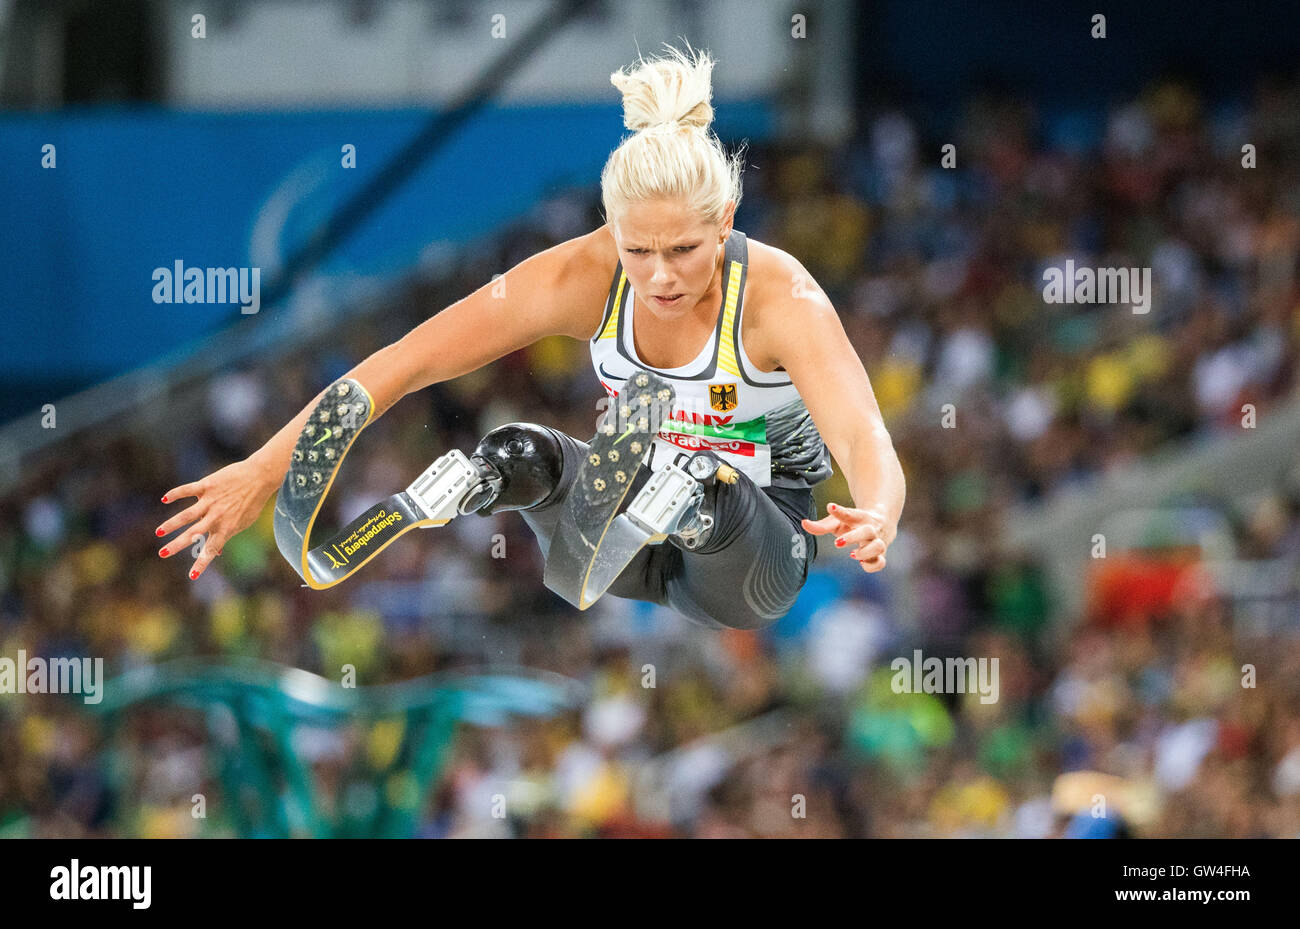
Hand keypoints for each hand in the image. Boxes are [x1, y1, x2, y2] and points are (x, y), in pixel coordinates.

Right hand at [155, 458, 276, 579]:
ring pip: (187, 515)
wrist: (259, 477)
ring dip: (172, 523)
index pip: (211, 550)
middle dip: (177, 545)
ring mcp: (211, 501)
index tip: (191, 576)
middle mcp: (216, 517)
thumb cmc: (251, 502)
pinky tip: (164, 499)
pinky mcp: (207, 485)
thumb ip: (227, 535)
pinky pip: (188, 490)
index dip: (202, 563)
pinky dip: (176, 494)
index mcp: (225, 528)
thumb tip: (217, 552)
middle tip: (162, 553)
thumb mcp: (243, 522)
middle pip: (193, 534)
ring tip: (159, 532)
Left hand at [801, 502, 893, 572]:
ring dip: (866, 552)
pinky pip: (881, 562)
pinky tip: (861, 564)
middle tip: (837, 543)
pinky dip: (872, 565)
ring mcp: (877, 542)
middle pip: (868, 531)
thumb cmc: (852, 524)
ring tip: (852, 554)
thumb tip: (803, 523)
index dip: (840, 511)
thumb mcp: (837, 522)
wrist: (881, 524)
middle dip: (853, 537)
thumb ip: (821, 525)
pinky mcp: (880, 555)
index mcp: (859, 518)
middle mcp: (871, 529)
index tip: (830, 506)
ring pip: (879, 547)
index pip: (850, 514)